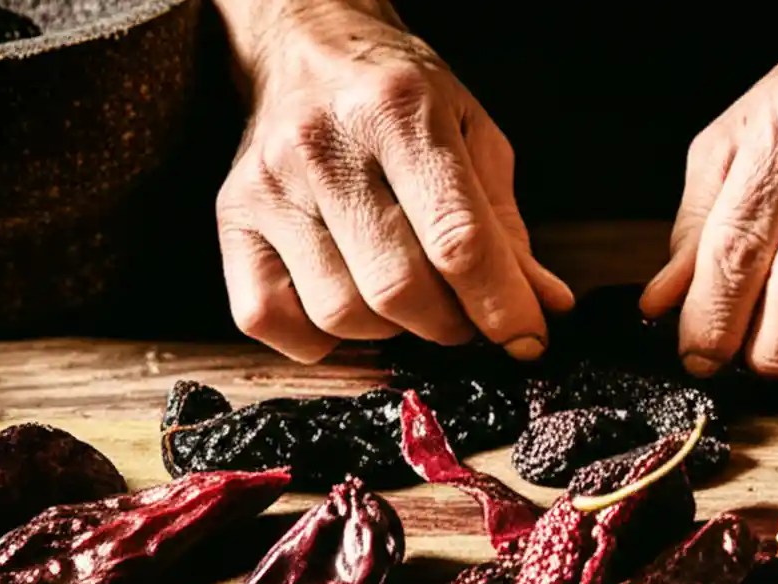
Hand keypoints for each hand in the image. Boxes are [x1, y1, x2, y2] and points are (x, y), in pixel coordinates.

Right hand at [215, 1, 572, 362]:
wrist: (307, 50)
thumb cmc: (401, 99)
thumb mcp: (474, 138)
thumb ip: (507, 227)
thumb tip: (545, 308)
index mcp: (400, 113)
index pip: (457, 239)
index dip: (500, 306)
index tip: (526, 338)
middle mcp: (325, 145)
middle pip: (398, 289)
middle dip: (448, 325)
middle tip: (463, 313)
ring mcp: (269, 184)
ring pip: (339, 314)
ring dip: (388, 331)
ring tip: (404, 297)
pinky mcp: (231, 218)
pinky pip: (268, 319)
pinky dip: (317, 338)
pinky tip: (346, 303)